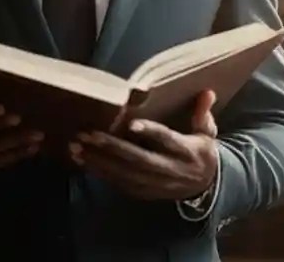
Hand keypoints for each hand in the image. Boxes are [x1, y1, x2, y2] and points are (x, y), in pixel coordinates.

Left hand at [71, 90, 219, 200]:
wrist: (205, 187)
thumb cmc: (200, 151)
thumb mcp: (207, 133)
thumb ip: (203, 113)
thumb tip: (207, 92)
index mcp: (186, 151)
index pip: (167, 140)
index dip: (150, 133)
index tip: (131, 124)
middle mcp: (169, 169)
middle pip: (138, 159)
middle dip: (111, 148)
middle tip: (87, 134)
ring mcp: (155, 184)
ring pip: (124, 174)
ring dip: (97, 161)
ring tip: (75, 147)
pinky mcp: (143, 192)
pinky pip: (118, 184)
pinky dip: (99, 173)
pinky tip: (82, 161)